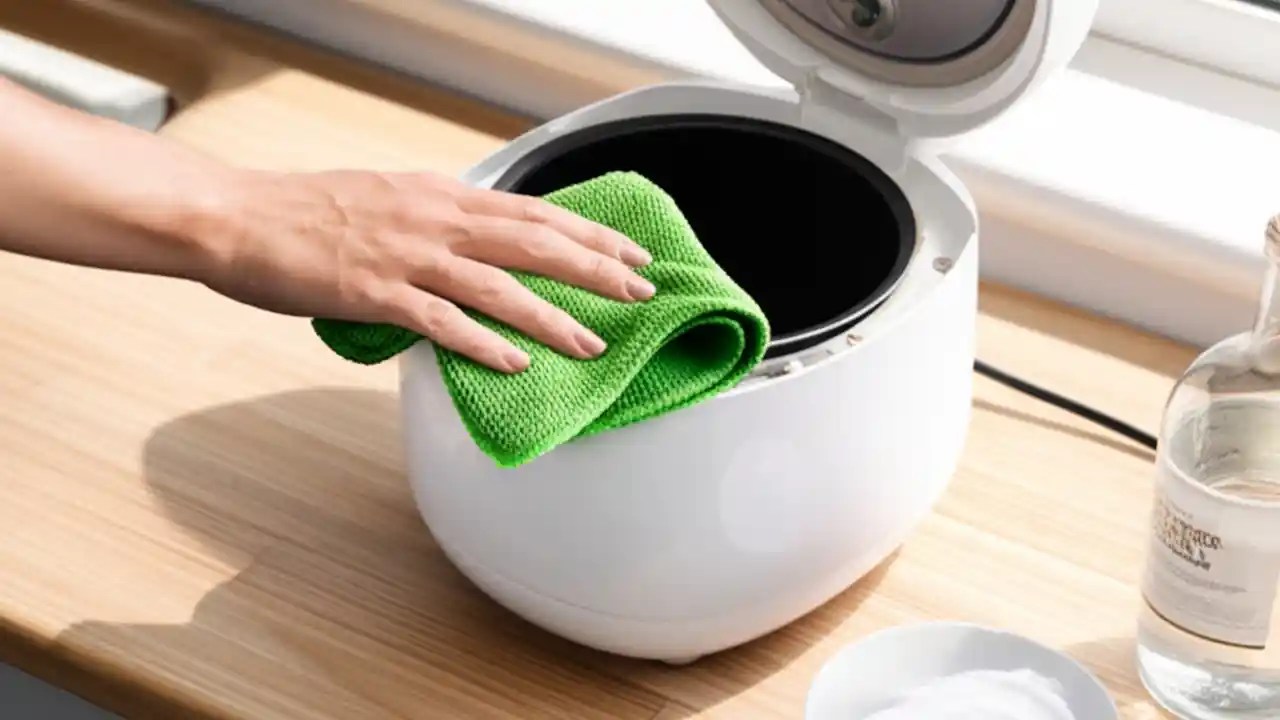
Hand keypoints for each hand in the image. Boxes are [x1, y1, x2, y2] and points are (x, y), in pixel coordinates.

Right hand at [200, 168, 655, 372]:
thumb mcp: (389, 200)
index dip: (590, 232)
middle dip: (595, 269)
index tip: (631, 252)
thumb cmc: (309, 212)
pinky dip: (483, 344)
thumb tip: (480, 244)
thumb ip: (439, 221)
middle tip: (640, 293)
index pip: (534, 212)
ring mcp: (407, 257)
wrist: (239, 217)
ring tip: (593, 343)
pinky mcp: (376, 294)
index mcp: (441, 196)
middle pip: (533, 243)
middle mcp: (435, 220)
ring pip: (499, 287)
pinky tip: (516, 364)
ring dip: (552, 317)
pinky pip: (441, 323)